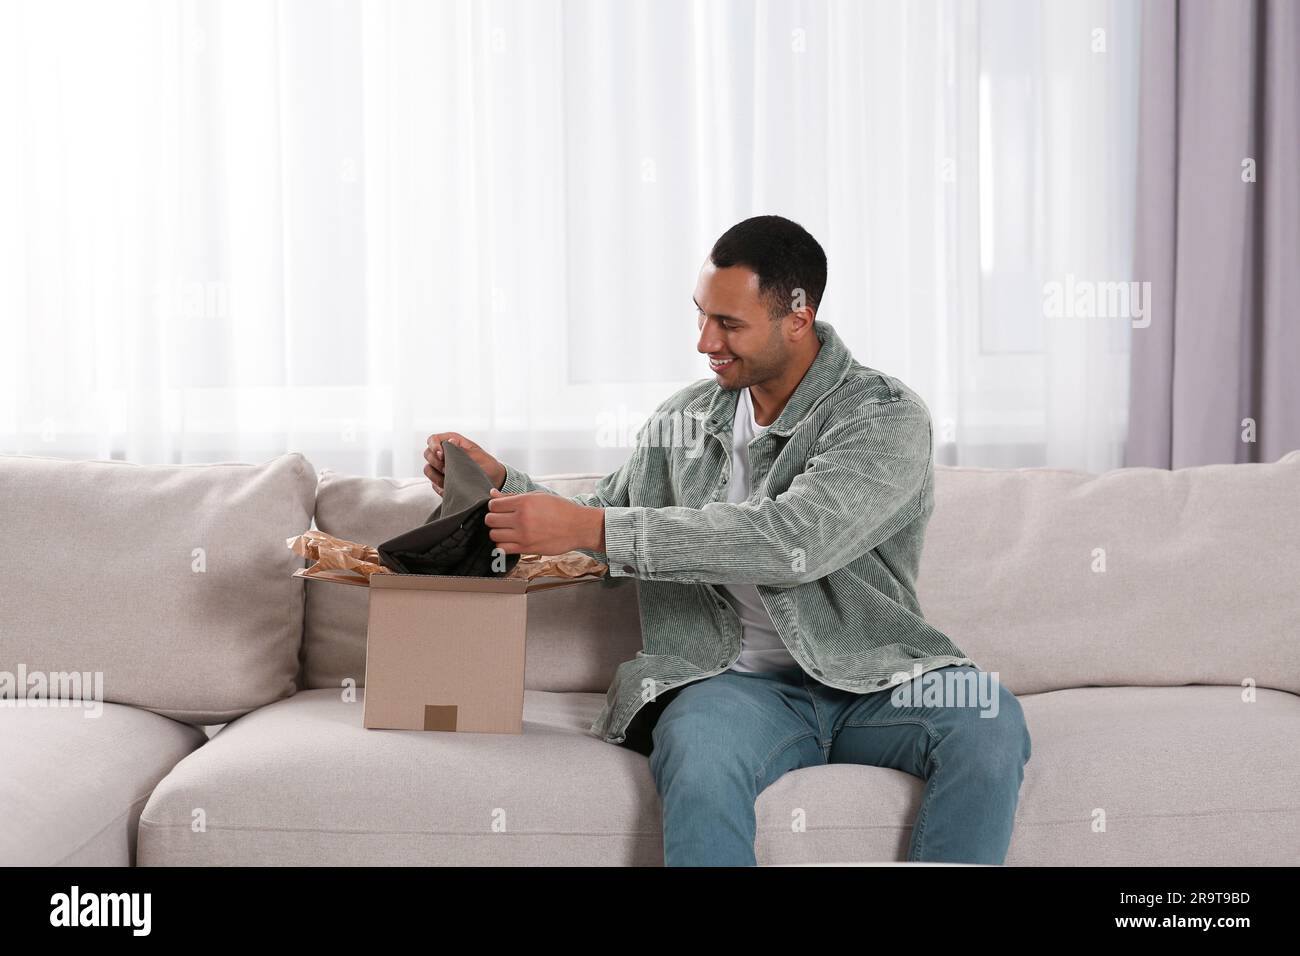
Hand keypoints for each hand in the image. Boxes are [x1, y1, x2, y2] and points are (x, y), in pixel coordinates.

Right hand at [422, 432, 505, 493]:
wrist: (494, 482)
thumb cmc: (487, 465)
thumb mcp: (476, 456)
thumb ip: (461, 449)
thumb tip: (449, 441)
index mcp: (452, 442)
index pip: (433, 439)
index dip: (434, 446)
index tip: (441, 456)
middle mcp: (444, 454)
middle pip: (427, 454)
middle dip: (436, 463)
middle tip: (449, 469)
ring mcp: (441, 468)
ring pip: (428, 470)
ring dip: (437, 476)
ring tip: (451, 480)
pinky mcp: (442, 481)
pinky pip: (433, 484)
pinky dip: (440, 487)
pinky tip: (451, 487)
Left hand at [484, 487, 604, 556]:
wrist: (578, 526)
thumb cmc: (560, 509)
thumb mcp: (538, 496)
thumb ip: (513, 496)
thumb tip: (493, 494)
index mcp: (524, 502)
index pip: (493, 505)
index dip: (494, 506)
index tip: (500, 508)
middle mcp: (522, 518)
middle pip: (490, 520)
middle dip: (493, 519)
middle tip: (502, 519)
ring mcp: (524, 535)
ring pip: (493, 535)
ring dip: (497, 532)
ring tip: (506, 530)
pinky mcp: (527, 548)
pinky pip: (502, 549)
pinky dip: (502, 545)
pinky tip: (510, 540)